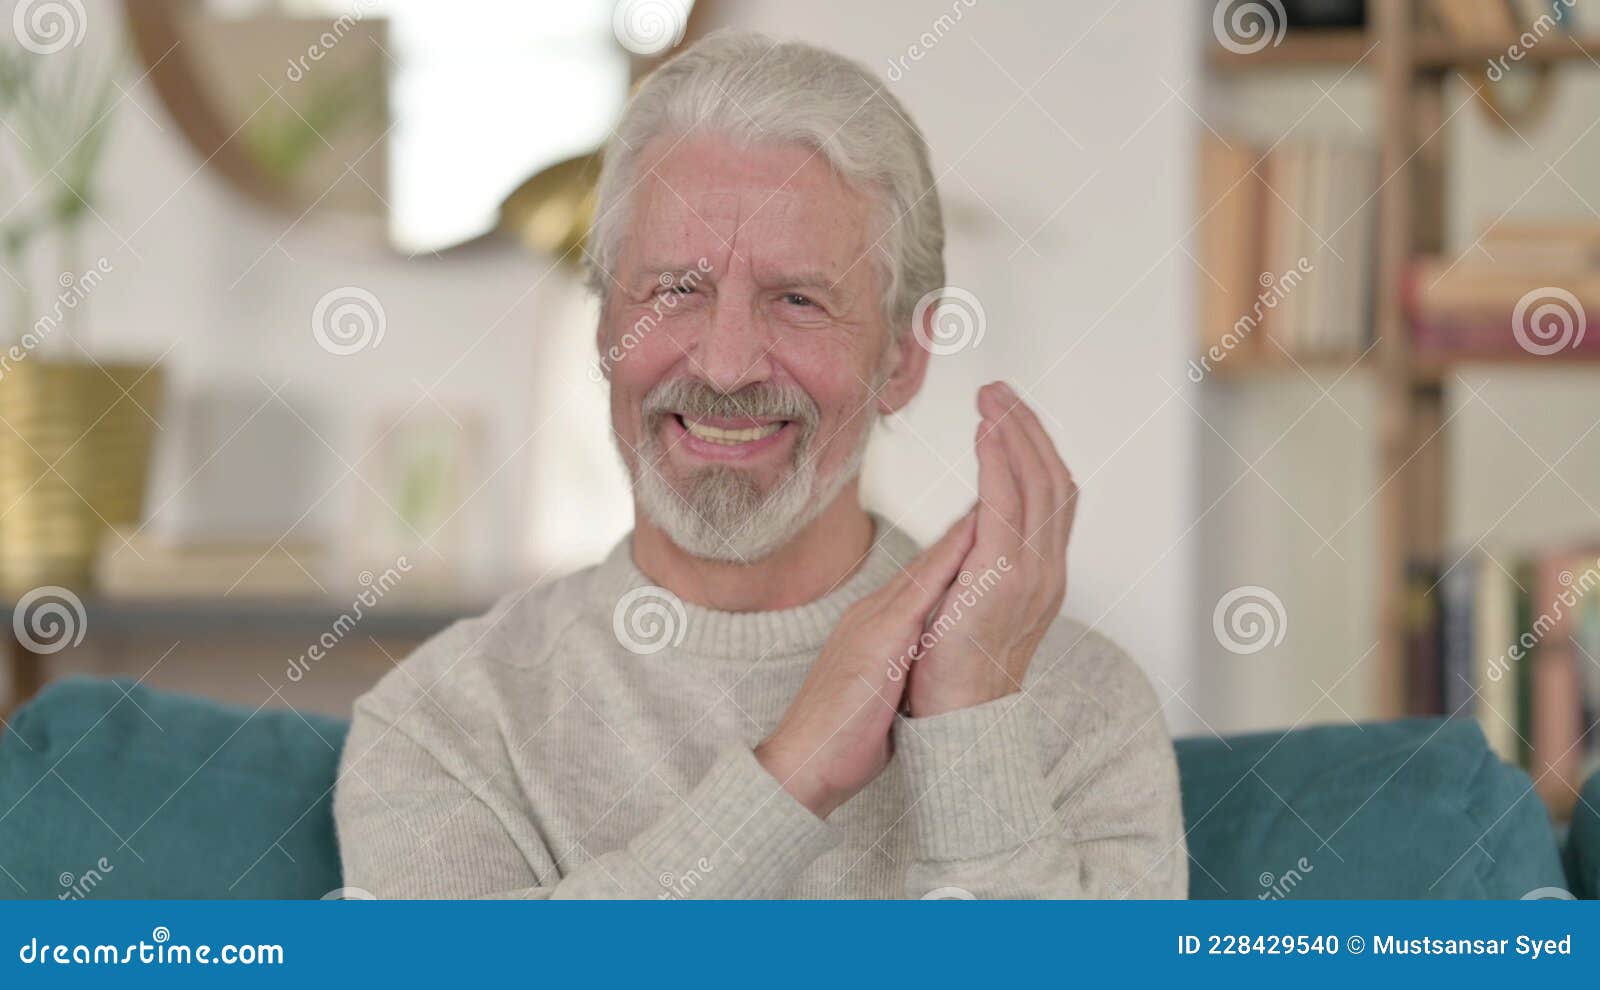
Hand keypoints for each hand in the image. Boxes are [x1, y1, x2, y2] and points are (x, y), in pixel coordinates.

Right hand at [755, 511, 976, 817]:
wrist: (801, 763)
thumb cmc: (840, 738)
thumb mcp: (878, 691)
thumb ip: (898, 665)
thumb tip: (918, 663)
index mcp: (874, 628)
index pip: (923, 582)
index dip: (955, 553)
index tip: (987, 528)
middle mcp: (872, 615)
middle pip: (927, 564)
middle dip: (964, 530)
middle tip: (1000, 493)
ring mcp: (872, 623)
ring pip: (926, 568)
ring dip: (961, 533)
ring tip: (995, 499)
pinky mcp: (877, 641)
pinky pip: (919, 593)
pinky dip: (946, 563)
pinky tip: (972, 540)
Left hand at [906, 382, 1078, 718]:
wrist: (951, 723)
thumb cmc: (951, 672)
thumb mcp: (974, 604)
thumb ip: (981, 561)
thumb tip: (974, 521)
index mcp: (1042, 576)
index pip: (1053, 496)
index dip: (1035, 449)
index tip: (1008, 413)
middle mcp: (1048, 572)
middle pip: (1053, 478)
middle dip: (1027, 428)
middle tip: (998, 390)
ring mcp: (1031, 576)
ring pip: (1037, 483)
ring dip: (1014, 432)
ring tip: (991, 398)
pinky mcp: (1001, 580)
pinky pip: (1007, 506)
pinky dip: (999, 463)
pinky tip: (985, 433)